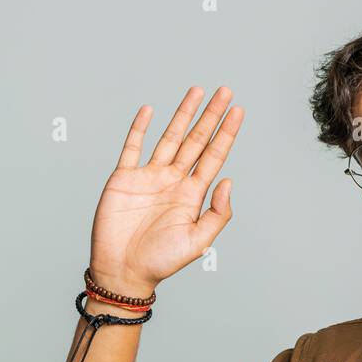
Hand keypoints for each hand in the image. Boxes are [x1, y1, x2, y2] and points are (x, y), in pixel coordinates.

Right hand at [88, 86, 243, 296]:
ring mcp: (149, 177)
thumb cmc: (160, 261)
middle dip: (211, 116)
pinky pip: (133, 147)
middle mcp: (173, 181)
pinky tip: (150, 110)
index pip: (213, 156)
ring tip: (197, 91)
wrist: (123, 270)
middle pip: (196, 140)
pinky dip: (140, 128)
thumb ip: (217, 213)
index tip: (238, 111)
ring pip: (169, 138)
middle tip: (226, 91)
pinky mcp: (124, 178)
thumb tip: (228, 180)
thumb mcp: (198, 241)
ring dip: (183, 114)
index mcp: (192, 194)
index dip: (226, 133)